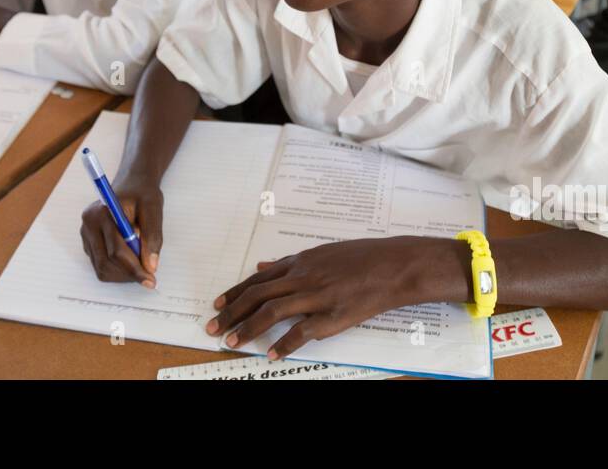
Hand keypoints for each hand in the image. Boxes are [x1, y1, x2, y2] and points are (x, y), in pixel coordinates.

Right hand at [80, 183, 164, 286]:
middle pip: (106, 263)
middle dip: (129, 274)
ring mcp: (86, 234)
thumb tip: (150, 266)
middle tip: (149, 277)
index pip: (116, 250)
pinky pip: (100, 265)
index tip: (151, 279)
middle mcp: (89, 224)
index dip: (135, 268)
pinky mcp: (89, 243)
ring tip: (141, 266)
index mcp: (102, 213)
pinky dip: (117, 270)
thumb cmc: (143, 193)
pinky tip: (131, 261)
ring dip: (123, 274)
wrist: (132, 184)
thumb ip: (152, 237)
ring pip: (101, 268)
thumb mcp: (153, 209)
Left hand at [206, 236, 455, 359]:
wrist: (394, 265)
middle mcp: (303, 277)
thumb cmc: (361, 258)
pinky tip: (271, 355)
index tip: (216, 305)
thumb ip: (291, 262)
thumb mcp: (322, 252)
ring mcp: (317, 296)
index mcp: (300, 262)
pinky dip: (285, 344)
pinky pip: (303, 332)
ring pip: (273, 312)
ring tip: (232, 342)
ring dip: (249, 328)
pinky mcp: (333, 315)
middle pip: (258, 295)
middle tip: (213, 327)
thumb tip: (263, 265)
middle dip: (231, 312)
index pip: (258, 279)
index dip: (234, 293)